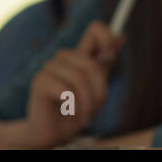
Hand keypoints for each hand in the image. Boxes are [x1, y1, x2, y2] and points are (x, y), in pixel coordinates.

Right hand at [24, 21, 123, 147]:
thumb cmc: (77, 108)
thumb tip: (122, 36)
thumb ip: (106, 62)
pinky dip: (73, 105)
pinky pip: (66, 90)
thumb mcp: (97, 84)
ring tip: (84, 113)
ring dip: (87, 102)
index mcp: (79, 55)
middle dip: (99, 90)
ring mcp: (49, 67)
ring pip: (80, 78)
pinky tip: (69, 111)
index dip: (106, 37)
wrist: (56, 132)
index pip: (94, 28)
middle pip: (92, 63)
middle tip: (96, 106)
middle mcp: (63, 57)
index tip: (110, 56)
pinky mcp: (39, 81)